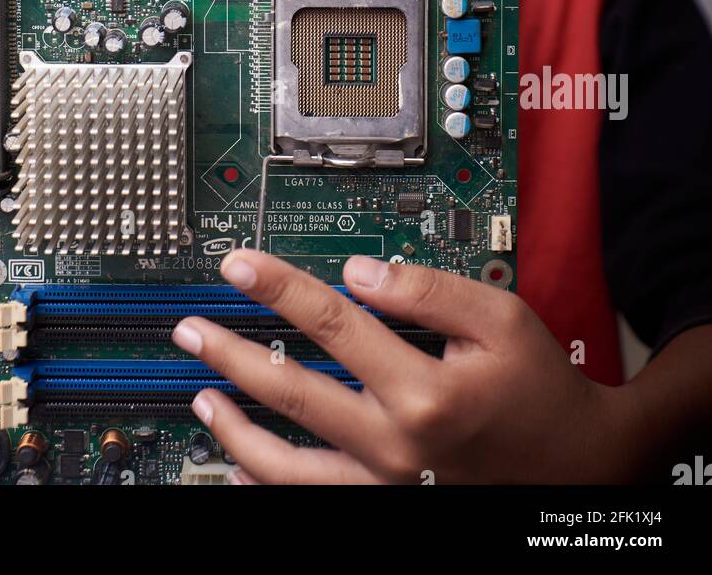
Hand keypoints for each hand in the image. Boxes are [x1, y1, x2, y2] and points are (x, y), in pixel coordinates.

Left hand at [171, 248, 639, 484]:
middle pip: (291, 393)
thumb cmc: (540, 388)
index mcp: (422, 390)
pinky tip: (239, 467)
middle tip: (191, 329)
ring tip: (201, 398)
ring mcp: (389, 484)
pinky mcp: (390, 506)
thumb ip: (427, 290)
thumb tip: (359, 270)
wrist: (579, 465)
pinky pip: (314, 504)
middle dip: (231, 355)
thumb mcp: (500, 319)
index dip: (277, 287)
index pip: (328, 323)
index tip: (237, 265)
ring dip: (235, 430)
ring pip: (288, 465)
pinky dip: (269, 486)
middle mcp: (397, 444)